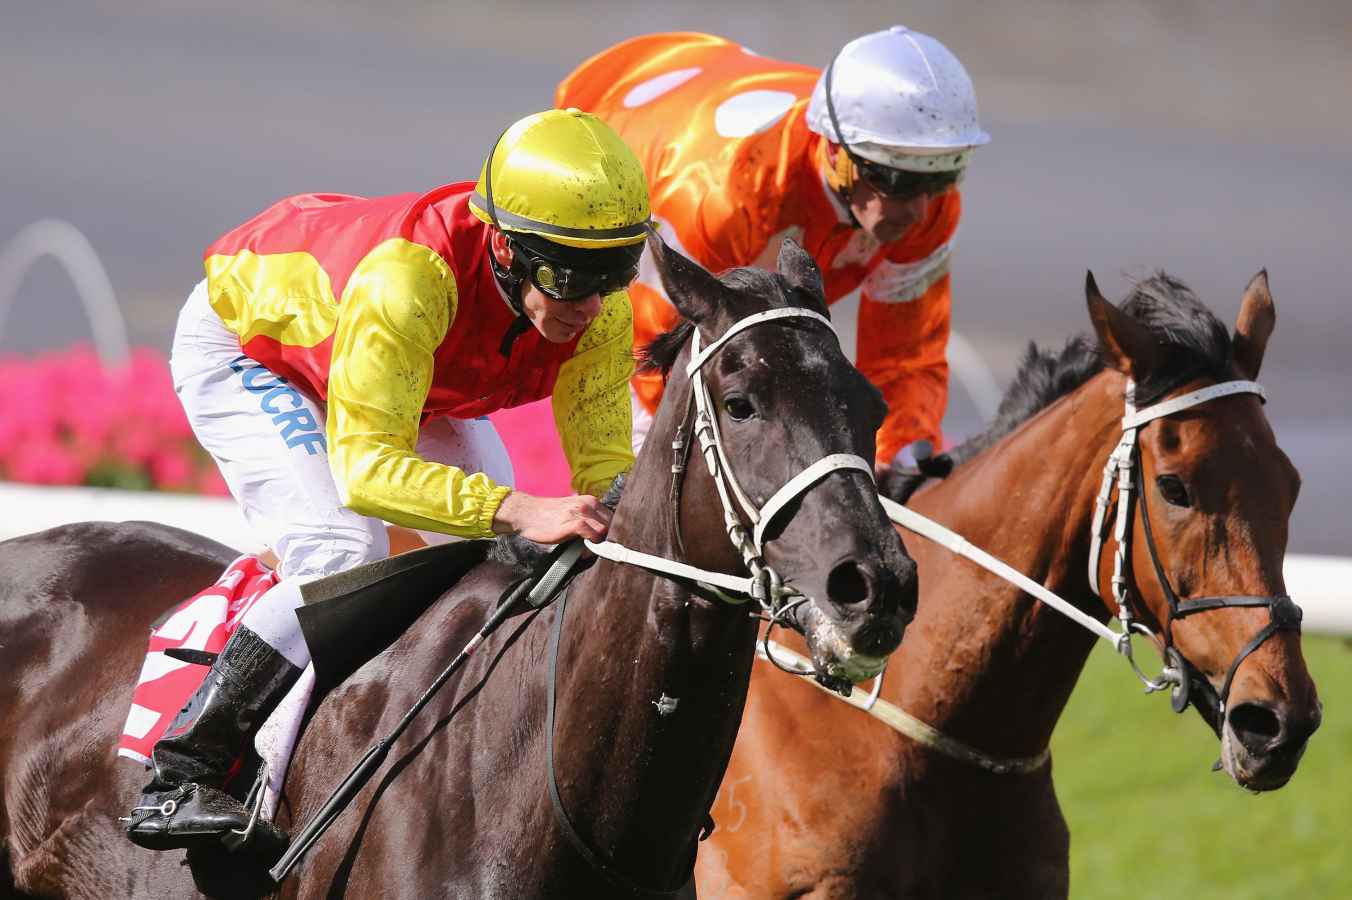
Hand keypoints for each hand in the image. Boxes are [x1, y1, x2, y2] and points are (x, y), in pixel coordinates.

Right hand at [491, 491, 612, 542]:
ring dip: (601, 544)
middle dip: (609, 539)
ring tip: (590, 552)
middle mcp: (588, 504)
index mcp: (590, 501)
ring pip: (604, 530)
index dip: (614, 533)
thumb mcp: (572, 513)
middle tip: (600, 551)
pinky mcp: (571, 524)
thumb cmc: (548, 516)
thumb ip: (588, 521)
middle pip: (613, 525)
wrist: (526, 513)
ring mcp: (580, 513)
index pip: (614, 518)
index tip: (612, 545)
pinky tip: (585, 551)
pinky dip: (592, 544)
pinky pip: (591, 534)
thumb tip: (601, 539)